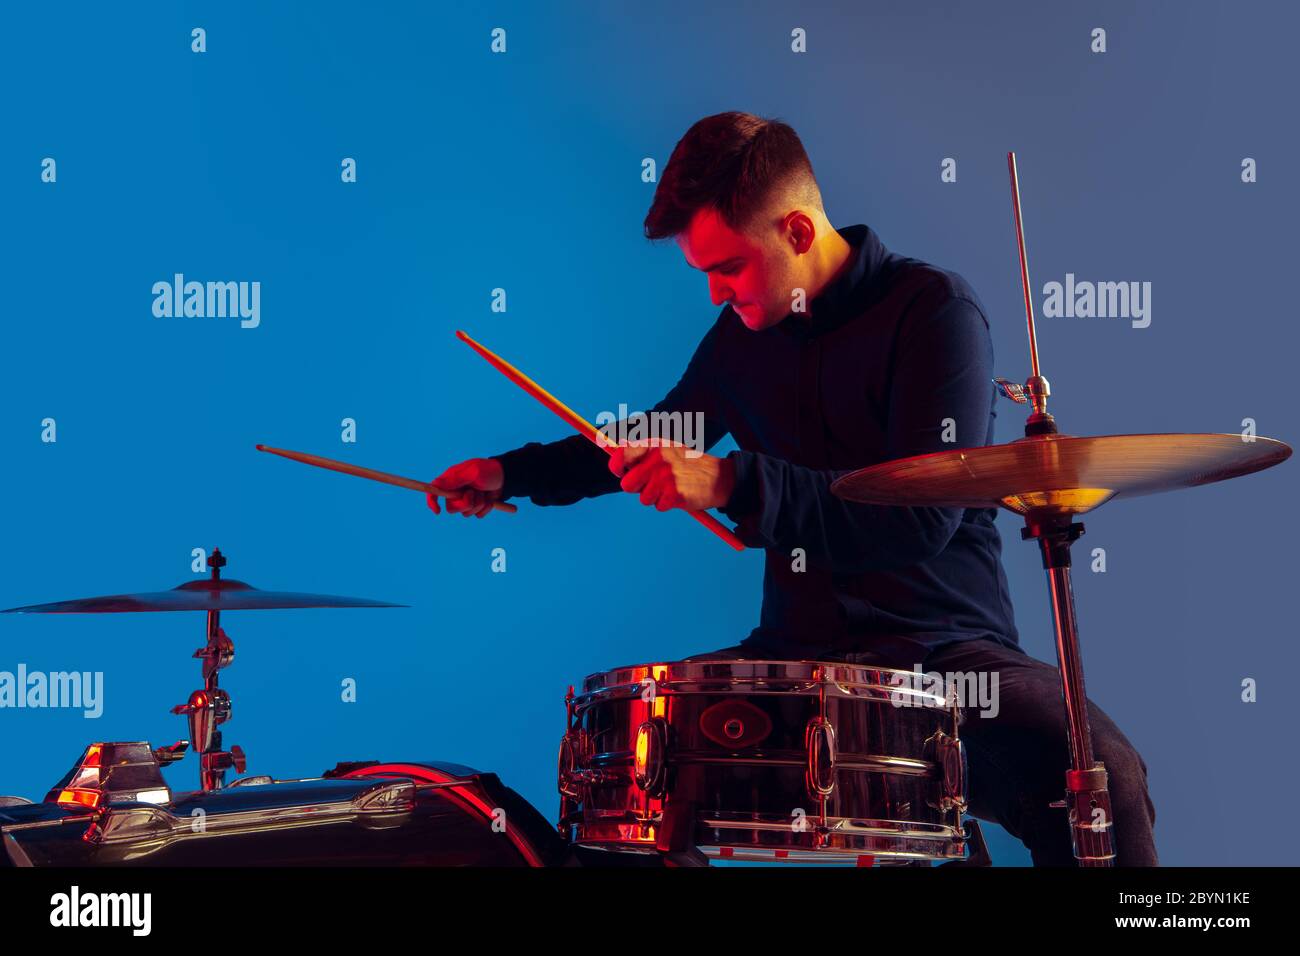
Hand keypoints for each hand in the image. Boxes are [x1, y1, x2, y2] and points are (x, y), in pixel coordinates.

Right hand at [427, 457, 503, 517]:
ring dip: (478, 504)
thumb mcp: (473, 472)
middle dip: (465, 504)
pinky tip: (490, 498)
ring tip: (484, 493)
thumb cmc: (488, 471)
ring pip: (465, 513)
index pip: (434, 491)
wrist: (506, 477)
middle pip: (451, 508)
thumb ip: (455, 479)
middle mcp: (456, 491)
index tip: (437, 511)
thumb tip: (436, 484)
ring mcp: (466, 499)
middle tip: (474, 493)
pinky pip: (477, 515)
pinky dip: (485, 508)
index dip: (431, 502)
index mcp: (451, 480)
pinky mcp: (476, 506)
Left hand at [608, 438, 734, 511]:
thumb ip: (644, 453)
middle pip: (627, 484)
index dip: (616, 466)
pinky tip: (679, 495)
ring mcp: (666, 476)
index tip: (619, 472)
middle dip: (636, 488)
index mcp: (655, 445)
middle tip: (651, 484)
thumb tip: (616, 457)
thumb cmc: (689, 465)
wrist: (719, 477)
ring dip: (655, 498)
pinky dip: (667, 504)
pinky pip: (658, 506)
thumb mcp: (667, 450)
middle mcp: (658, 459)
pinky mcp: (674, 493)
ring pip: (643, 498)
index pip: (621, 455)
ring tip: (671, 488)